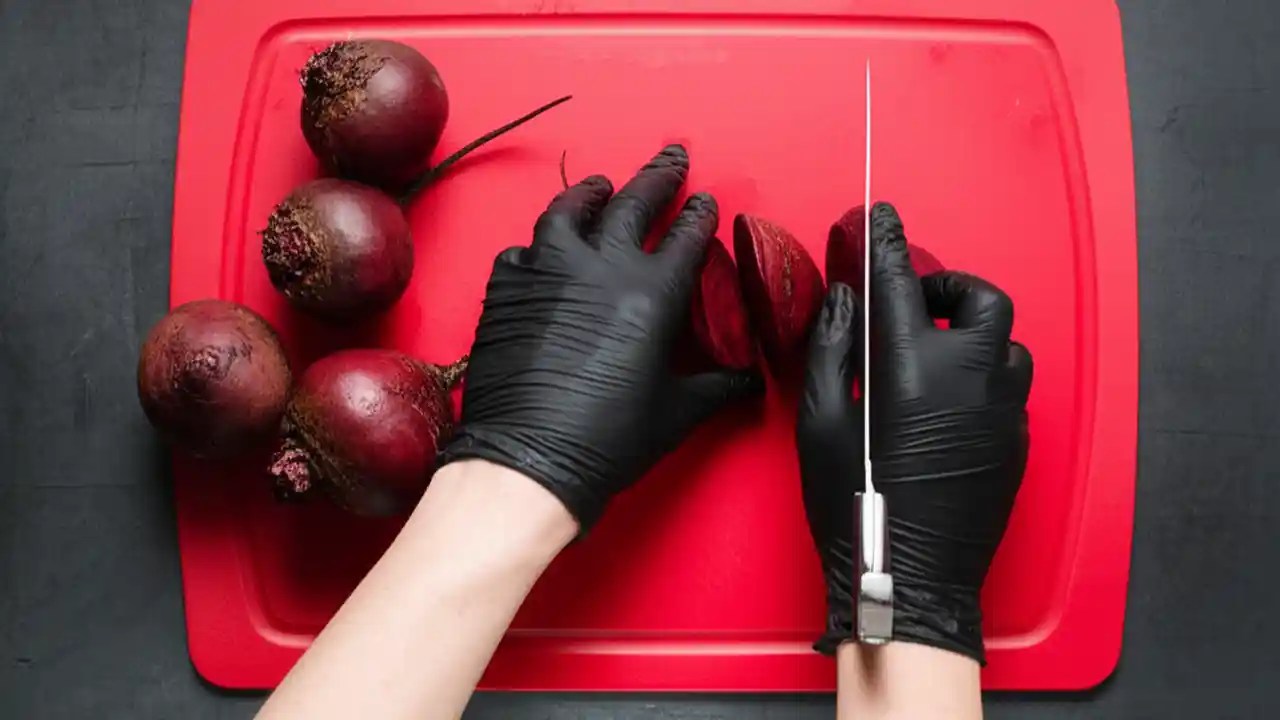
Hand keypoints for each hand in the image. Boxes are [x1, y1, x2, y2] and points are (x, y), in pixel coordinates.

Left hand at [441, 146, 763, 530]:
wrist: (529, 457)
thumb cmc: (609, 440)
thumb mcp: (678, 411)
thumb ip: (718, 386)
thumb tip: (750, 380)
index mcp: (653, 292)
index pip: (686, 235)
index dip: (699, 215)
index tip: (705, 201)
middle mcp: (601, 266)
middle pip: (633, 202)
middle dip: (658, 175)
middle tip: (671, 156)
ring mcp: (547, 270)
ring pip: (569, 211)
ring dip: (590, 193)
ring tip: (600, 185)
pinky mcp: (506, 287)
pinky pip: (523, 251)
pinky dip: (537, 246)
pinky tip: (543, 248)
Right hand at [796, 203, 1032, 661]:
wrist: (908, 578)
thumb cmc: (854, 505)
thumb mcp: (820, 422)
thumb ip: (832, 350)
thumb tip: (843, 303)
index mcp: (910, 369)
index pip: (900, 282)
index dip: (885, 242)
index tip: (879, 217)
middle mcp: (968, 379)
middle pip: (979, 300)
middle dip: (947, 288)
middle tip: (915, 302)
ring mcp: (1001, 410)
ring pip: (1003, 343)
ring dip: (970, 334)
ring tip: (933, 354)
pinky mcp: (1016, 440)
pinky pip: (1007, 386)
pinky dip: (980, 376)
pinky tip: (947, 402)